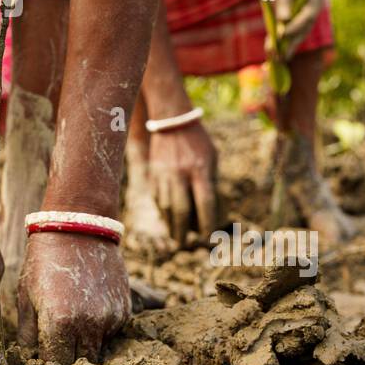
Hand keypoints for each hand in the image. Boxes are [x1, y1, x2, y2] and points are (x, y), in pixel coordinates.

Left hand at [18, 230, 130, 364]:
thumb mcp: (26, 296)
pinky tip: (88, 306)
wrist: (78, 227)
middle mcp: (88, 324)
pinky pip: (111, 333)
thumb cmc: (45, 260)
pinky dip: (100, 329)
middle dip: (68, 358)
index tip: (43, 360)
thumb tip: (29, 358)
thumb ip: (27, 334)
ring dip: (85, 344)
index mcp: (60, 323)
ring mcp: (109, 318)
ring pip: (98, 350)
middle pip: (80, 363)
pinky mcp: (124, 310)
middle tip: (58, 343)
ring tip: (73, 319)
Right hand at [148, 120, 218, 242]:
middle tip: (183, 243)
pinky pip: (156, 199)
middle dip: (182, 231)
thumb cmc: (198, 142)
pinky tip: (167, 218)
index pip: (205, 203)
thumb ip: (211, 183)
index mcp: (199, 169)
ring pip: (165, 207)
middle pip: (181, 210)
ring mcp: (163, 174)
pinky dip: (162, 212)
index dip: (207, 223)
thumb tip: (210, 210)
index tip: (208, 234)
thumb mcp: (212, 159)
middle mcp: (180, 173)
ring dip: (170, 225)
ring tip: (174, 236)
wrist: (171, 122)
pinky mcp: (153, 174)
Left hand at [263, 0, 323, 53]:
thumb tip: (284, 20)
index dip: (295, 27)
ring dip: (285, 46)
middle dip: (290, 43)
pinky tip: (272, 51)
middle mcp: (312, 9)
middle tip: (277, 56)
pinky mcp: (296, 20)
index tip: (282, 35)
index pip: (308, 16)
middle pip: (303, 29)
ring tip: (273, 58)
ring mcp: (305, 16)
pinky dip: (282, 42)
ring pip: (297, 34)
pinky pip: (291, 33)